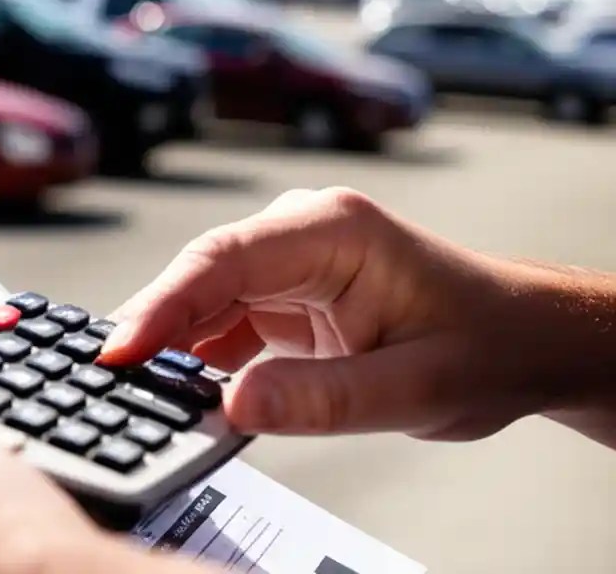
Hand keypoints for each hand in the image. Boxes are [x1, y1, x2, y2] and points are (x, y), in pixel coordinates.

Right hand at [98, 187, 615, 441]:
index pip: (221, 258)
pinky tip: (182, 391)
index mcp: (331, 229)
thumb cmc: (486, 347)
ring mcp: (289, 262)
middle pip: (200, 276)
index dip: (160, 305)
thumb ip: (322, 399)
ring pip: (203, 299)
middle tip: (110, 382)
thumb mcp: (414, 388)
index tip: (117, 352)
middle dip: (153, 329)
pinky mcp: (285, 294)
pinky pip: (222, 321)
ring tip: (139, 392)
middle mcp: (301, 233)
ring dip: (172, 347)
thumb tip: (230, 405)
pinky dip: (199, 358)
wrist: (523, 342)